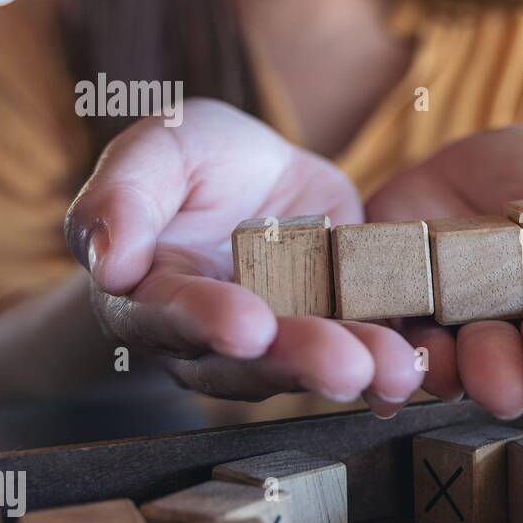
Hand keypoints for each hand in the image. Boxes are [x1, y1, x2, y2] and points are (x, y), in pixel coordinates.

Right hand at [64, 100, 422, 405]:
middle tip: (343, 365)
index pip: (172, 314)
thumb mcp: (158, 149)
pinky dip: (387, 370)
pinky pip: (358, 359)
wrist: (259, 174)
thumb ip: (124, 195)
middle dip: (300, 360)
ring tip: (394, 370)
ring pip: (307, 368)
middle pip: (248, 362)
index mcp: (152, 293)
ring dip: (355, 372)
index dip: (208, 321)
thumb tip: (108, 260)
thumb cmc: (194, 162)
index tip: (246, 325)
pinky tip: (415, 372)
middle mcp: (210, 338)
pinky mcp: (330, 335)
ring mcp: (275, 344)